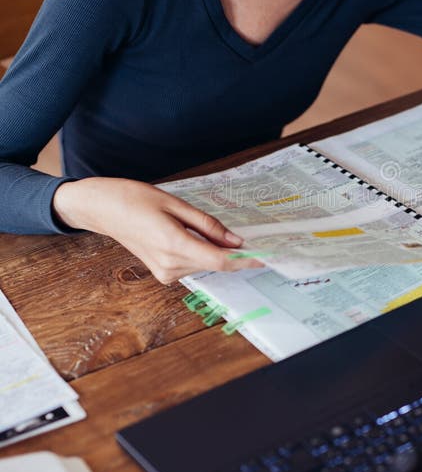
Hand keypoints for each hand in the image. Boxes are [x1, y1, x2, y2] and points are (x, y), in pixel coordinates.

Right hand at [53, 177, 263, 283]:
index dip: (247, 260)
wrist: (102, 208)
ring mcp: (164, 272)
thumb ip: (208, 225)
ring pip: (205, 264)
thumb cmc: (134, 199)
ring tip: (203, 225)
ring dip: (214, 249)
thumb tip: (236, 241)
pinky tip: (193, 234)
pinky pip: (193, 264)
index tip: (268, 256)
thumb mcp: (175, 205)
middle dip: (233, 250)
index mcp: (174, 245)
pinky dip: (201, 251)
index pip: (220, 261)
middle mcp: (170, 265)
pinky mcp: (162, 273)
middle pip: (215, 263)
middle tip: (250, 234)